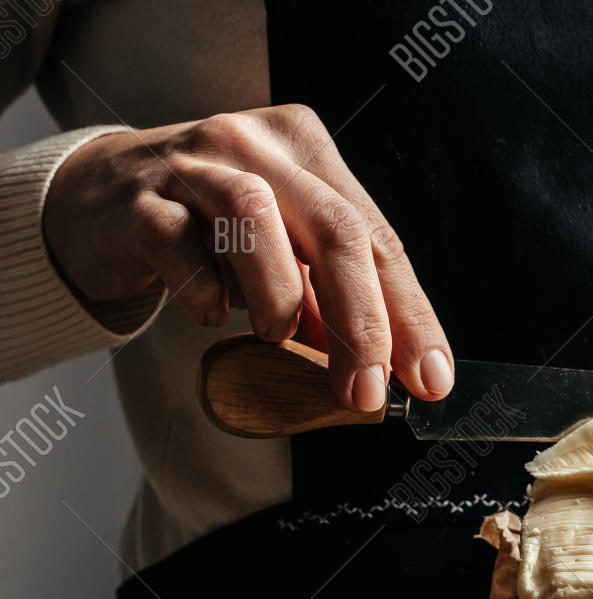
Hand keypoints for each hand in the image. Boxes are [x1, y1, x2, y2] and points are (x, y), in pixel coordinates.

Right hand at [43, 105, 451, 411]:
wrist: (94, 202)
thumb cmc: (207, 229)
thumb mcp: (284, 256)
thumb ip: (332, 299)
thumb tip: (389, 367)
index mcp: (308, 151)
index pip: (377, 238)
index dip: (409, 314)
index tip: (429, 378)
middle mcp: (255, 144)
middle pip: (334, 228)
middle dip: (362, 321)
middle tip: (366, 390)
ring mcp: (191, 163)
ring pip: (257, 217)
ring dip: (281, 297)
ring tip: (276, 334)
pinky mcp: (135, 198)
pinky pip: (177, 243)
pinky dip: (204, 290)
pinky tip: (210, 315)